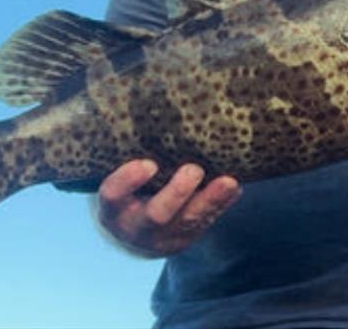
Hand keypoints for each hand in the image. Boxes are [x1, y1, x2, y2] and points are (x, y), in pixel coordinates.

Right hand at [97, 160, 241, 257]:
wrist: (134, 233)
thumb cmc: (126, 191)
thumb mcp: (118, 179)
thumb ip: (129, 154)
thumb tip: (149, 109)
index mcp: (113, 208)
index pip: (114, 195)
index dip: (128, 181)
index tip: (148, 164)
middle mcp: (136, 226)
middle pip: (157, 214)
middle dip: (178, 192)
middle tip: (194, 169)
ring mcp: (164, 236)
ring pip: (189, 221)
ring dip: (211, 199)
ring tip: (228, 182)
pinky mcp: (186, 238)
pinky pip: (207, 222)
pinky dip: (222, 203)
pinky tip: (234, 188)